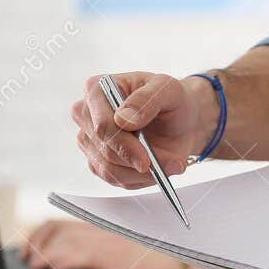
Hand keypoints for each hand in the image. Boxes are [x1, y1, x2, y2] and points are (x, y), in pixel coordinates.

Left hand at [18, 220, 184, 268]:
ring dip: (42, 253)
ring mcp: (109, 238)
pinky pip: (75, 254)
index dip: (47, 232)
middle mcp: (108, 227)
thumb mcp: (133, 259)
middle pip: (61, 227)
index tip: (33, 245)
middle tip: (26, 256)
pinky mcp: (111, 253)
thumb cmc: (168, 267)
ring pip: (64, 239)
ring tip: (31, 266)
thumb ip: (110, 256)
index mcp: (112, 225)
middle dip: (38, 240)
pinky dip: (57, 261)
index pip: (71, 222)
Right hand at [70, 72, 214, 187]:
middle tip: (170, 163)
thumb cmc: (171, 99)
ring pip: (109, 169)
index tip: (145, 159)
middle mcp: (87, 115)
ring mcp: (90, 140)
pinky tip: (159, 169)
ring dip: (143, 173)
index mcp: (97, 89)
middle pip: (104, 149)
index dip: (123, 144)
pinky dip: (140, 178)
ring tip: (171, 164)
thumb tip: (123, 118)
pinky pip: (115, 179)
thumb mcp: (168, 89)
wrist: (181, 120)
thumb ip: (147, 99)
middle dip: (138, 161)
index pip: (102, 124)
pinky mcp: (98, 161)